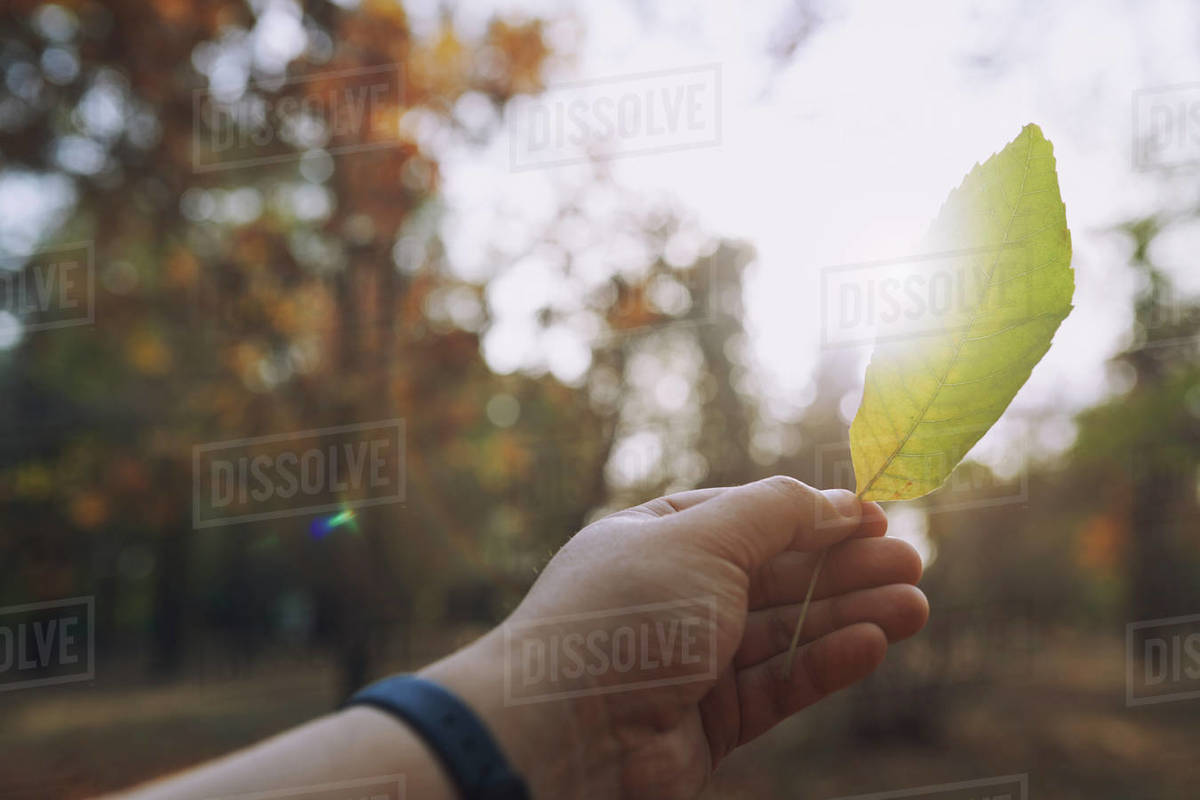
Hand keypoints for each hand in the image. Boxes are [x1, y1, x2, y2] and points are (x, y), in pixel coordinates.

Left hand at [423, 476, 927, 799]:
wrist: (562, 734)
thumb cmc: (623, 616)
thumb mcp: (699, 538)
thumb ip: (772, 512)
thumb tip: (833, 496)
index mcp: (657, 537)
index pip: (747, 517)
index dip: (812, 514)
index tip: (874, 515)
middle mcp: (675, 596)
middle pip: (774, 575)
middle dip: (843, 566)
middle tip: (913, 560)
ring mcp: (691, 660)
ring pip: (785, 632)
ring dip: (849, 615)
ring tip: (915, 604)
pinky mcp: (708, 720)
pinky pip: (777, 686)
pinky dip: (824, 665)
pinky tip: (872, 645)